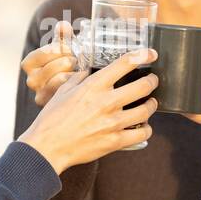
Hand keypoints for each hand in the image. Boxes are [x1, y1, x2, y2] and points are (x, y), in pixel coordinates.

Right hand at [20, 47, 158, 173]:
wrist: (47, 147)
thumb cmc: (52, 119)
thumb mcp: (63, 91)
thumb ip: (79, 78)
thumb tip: (89, 70)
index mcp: (94, 86)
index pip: (124, 64)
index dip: (141, 55)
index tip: (150, 53)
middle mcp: (107, 102)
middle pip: (143, 86)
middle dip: (152, 81)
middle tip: (153, 80)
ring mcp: (113, 122)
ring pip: (146, 110)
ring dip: (151, 104)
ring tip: (150, 103)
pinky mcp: (115, 141)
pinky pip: (142, 134)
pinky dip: (146, 129)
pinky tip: (143, 126)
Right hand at [22, 20, 79, 107]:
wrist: (70, 84)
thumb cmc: (65, 60)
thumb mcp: (63, 46)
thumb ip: (63, 35)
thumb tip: (63, 26)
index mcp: (29, 63)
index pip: (41, 54)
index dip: (57, 50)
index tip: (69, 48)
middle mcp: (31, 80)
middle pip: (51, 67)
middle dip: (67, 61)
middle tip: (77, 59)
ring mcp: (40, 94)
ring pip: (58, 80)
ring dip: (73, 73)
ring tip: (81, 70)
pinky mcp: (52, 105)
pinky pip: (65, 93)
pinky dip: (75, 86)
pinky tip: (81, 82)